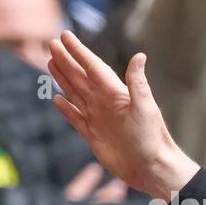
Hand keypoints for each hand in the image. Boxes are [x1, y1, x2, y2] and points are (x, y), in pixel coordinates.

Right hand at [47, 31, 198, 200]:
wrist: (153, 168)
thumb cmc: (153, 139)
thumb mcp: (145, 109)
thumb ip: (137, 83)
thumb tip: (140, 56)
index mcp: (116, 94)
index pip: (93, 67)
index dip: (79, 52)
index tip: (65, 36)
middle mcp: (106, 104)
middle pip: (81, 77)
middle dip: (67, 60)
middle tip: (52, 43)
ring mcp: (99, 119)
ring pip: (76, 93)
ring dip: (63, 78)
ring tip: (52, 62)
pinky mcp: (94, 136)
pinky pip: (76, 118)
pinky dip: (66, 109)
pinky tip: (57, 99)